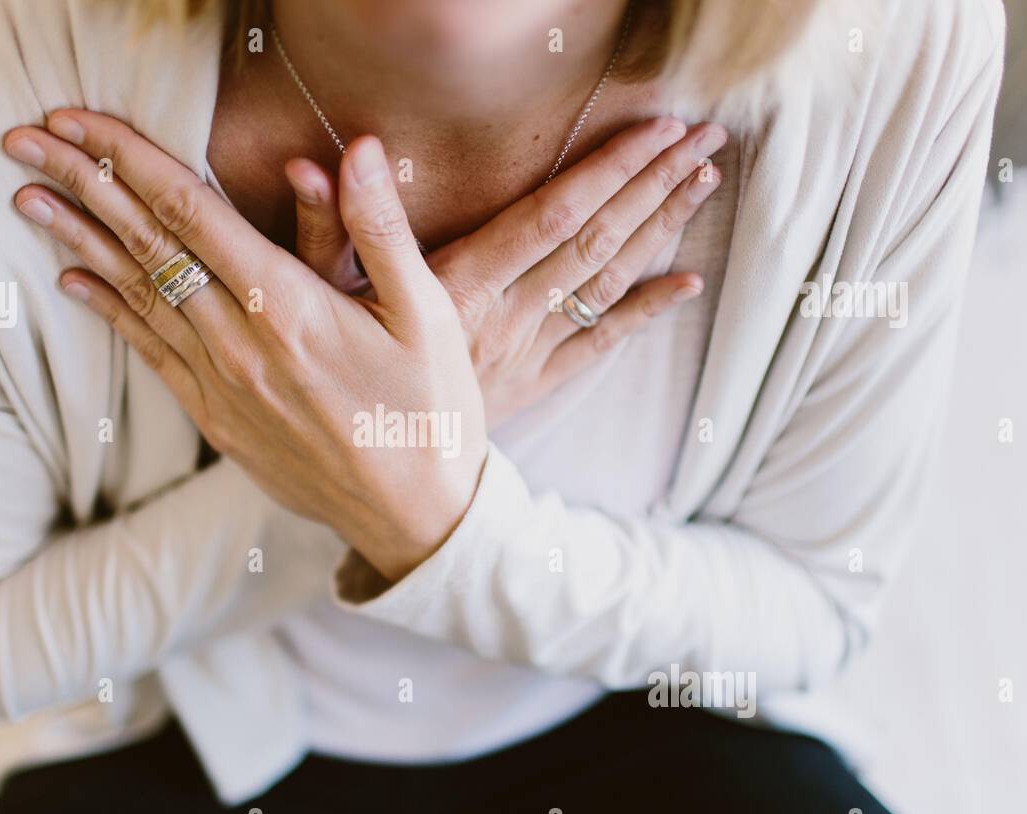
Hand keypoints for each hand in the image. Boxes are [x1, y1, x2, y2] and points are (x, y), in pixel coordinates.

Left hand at [4, 113, 485, 581]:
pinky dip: (109, 311)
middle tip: (22, 138)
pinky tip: (73, 282)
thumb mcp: (429, 315)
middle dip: (81, 183)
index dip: (128, 157)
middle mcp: (240, 344)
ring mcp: (222, 387)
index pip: (190, 212)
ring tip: (28, 197)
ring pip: (136, 296)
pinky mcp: (219, 421)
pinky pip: (150, 354)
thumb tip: (357, 149)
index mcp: (288, 307)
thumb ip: (382, 230)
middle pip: (146, 246)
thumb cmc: (432, 412)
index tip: (77, 118)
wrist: (415, 519)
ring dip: (78, 240)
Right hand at [283, 117, 726, 426]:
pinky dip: (643, 313)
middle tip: (706, 137)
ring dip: (657, 231)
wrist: (370, 472)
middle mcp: (504, 318)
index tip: (657, 129)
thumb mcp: (321, 299)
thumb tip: (332, 159)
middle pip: (593, 243)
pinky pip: (598, 345)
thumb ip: (329, 228)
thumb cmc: (340, 374)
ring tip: (702, 181)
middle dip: (652, 185)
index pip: (550, 217)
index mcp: (460, 289)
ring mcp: (525, 353)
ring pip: (604, 285)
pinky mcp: (533, 382)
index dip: (608, 170)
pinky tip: (686, 282)